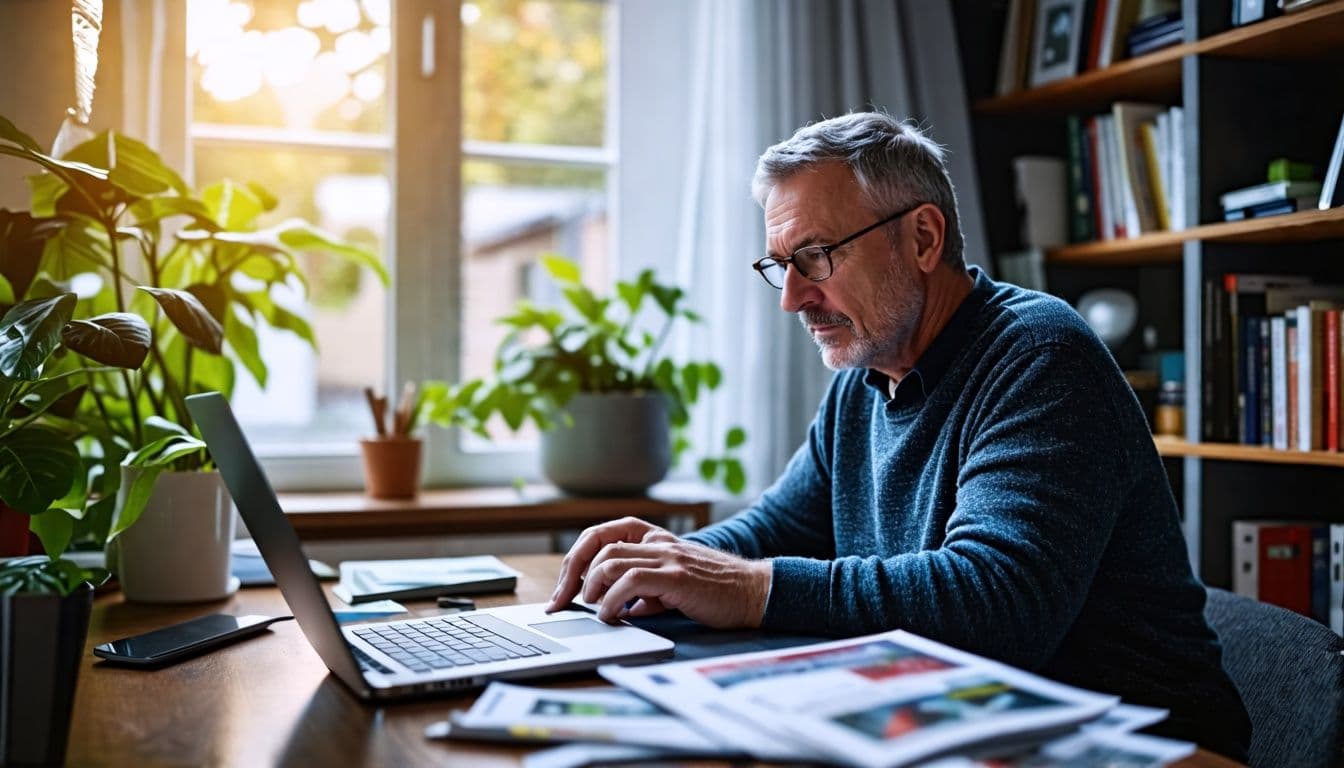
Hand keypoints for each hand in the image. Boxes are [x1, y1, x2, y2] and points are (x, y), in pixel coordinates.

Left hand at [546, 516, 771, 628]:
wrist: (753, 592)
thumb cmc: (713, 590)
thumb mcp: (670, 583)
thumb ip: (641, 588)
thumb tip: (611, 607)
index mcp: (652, 538)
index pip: (599, 536)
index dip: (574, 560)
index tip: (562, 589)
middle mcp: (657, 541)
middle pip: (598, 545)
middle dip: (572, 576)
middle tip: (563, 602)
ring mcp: (668, 556)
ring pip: (611, 560)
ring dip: (591, 587)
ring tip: (592, 608)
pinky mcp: (677, 576)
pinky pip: (632, 580)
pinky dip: (613, 599)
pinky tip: (612, 615)